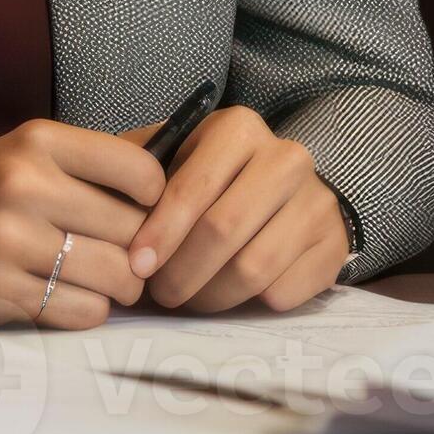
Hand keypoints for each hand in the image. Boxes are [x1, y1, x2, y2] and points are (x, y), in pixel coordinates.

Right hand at [0, 119, 166, 328]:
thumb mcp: (21, 155)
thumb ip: (92, 165)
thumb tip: (181, 175)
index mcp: (37, 141)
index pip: (142, 172)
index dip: (156, 200)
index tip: (142, 213)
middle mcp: (23, 185)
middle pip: (135, 232)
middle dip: (140, 253)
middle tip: (126, 259)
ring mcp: (7, 241)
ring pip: (116, 277)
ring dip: (118, 289)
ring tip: (97, 281)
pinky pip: (80, 312)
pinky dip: (84, 312)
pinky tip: (63, 298)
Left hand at [119, 106, 349, 312]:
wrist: (288, 189)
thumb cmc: (213, 177)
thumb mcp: (175, 156)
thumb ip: (136, 170)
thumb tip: (100, 199)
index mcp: (239, 128)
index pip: (194, 186)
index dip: (161, 232)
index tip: (137, 264)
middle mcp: (286, 158)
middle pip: (224, 230)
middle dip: (182, 272)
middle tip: (161, 293)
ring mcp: (316, 202)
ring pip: (253, 269)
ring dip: (211, 295)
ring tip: (190, 298)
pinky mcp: (333, 246)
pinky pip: (283, 292)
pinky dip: (249, 304)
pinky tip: (231, 295)